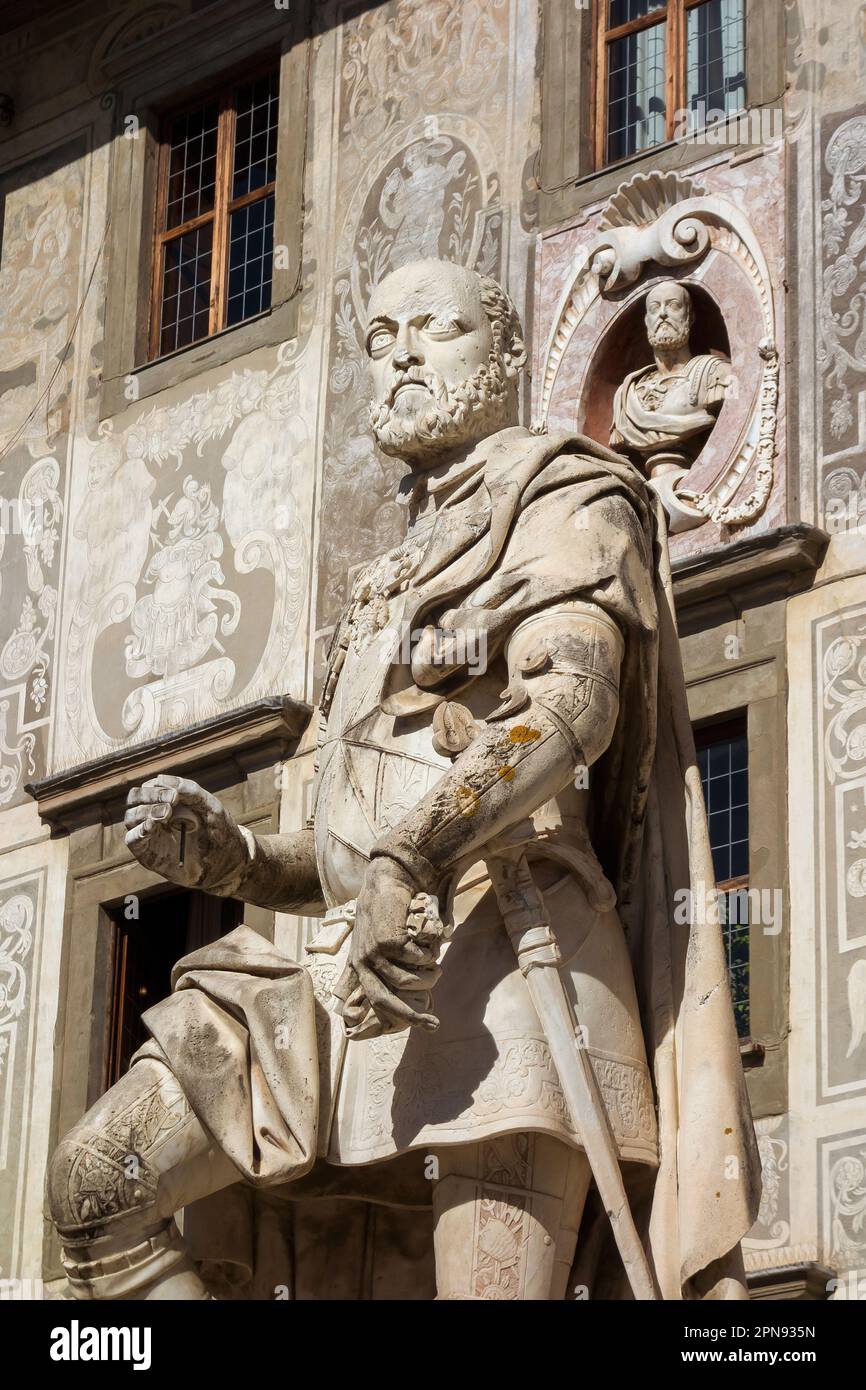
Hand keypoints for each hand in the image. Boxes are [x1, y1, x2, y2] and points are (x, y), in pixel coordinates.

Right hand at [124, 774, 249, 891]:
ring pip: (131, 816)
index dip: (158, 787)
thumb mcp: (210, 807)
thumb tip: (160, 778)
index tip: (176, 795)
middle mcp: (154, 816)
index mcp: (168, 801)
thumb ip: (190, 791)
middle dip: (149, 795)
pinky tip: (151, 826)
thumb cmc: (220, 831)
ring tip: (167, 813)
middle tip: (170, 800)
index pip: (149, 787)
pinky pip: (132, 839)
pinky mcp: (147, 853)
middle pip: (135, 798)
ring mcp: (149, 835)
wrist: (228, 863)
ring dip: (146, 811)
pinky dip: (138, 831)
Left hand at [336, 857, 446, 1034]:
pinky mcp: (388, 941)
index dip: (394, 1018)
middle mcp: (362, 961)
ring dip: (427, 978)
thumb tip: (399, 994)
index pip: (372, 1001)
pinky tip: (430, 946)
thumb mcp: (375, 940)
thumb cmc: (385, 911)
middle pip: (385, 1000)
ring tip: (437, 970)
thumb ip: (380, 964)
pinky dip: (427, 956)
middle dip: (411, 1016)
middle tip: (433, 1024)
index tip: (418, 1025)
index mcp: (359, 964)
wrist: (386, 880)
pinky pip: (417, 959)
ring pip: (407, 980)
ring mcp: (374, 952)